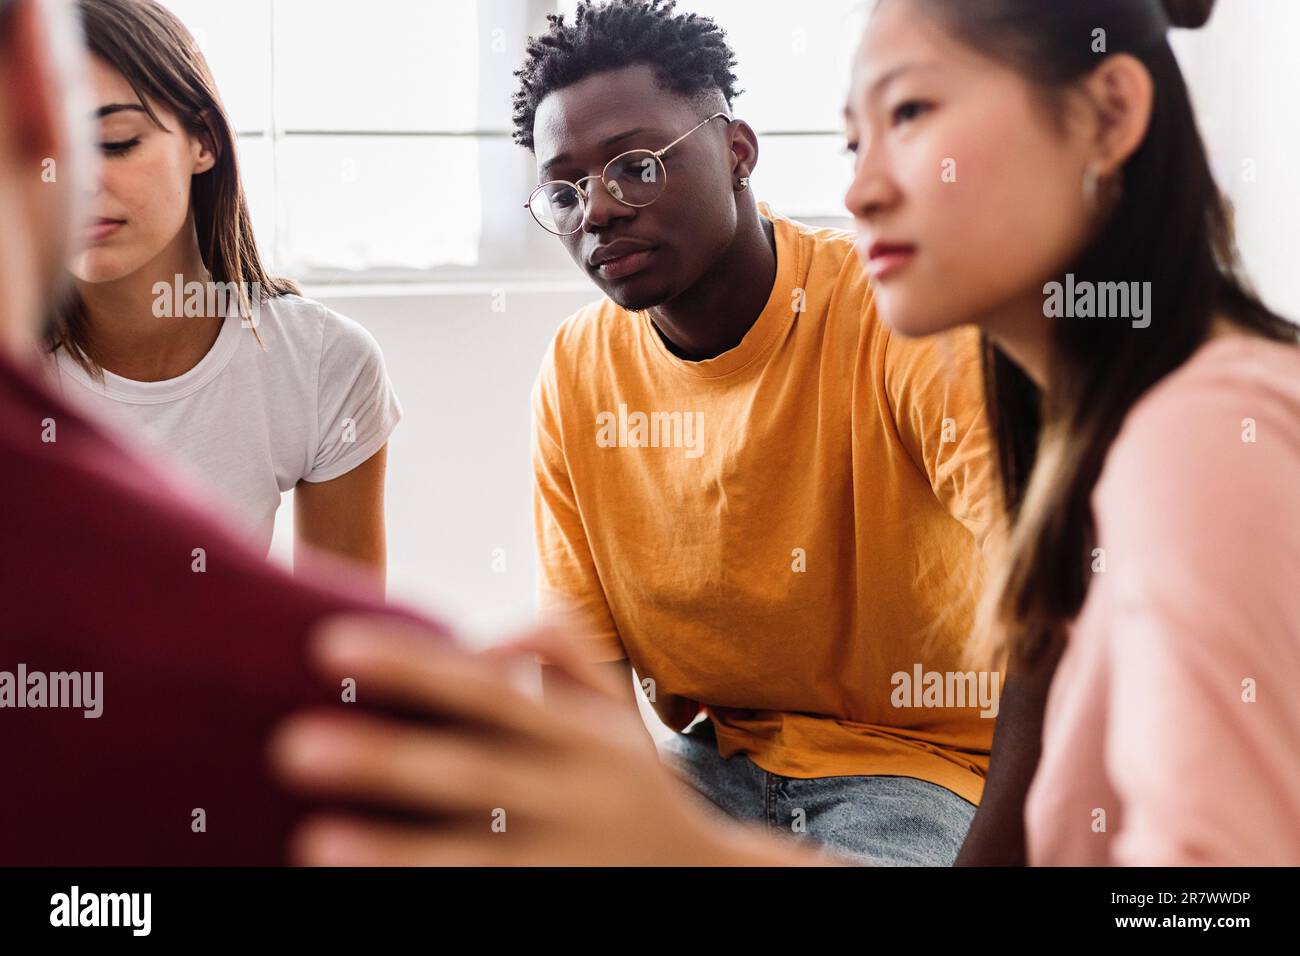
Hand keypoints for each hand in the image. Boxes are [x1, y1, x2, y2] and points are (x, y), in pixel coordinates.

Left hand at [268, 616, 815, 865]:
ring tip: (312, 843)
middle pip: (474, 774)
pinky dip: (422, 900)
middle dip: (385, 759)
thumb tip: (477, 633)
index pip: (490, 689)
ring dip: (394, 853)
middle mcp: (578, 797)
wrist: (710, 888)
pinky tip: (361, 898)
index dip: (411, 665)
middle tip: (290, 745)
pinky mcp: (551, 911)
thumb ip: (560, 646)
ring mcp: (566, 865)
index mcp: (585, 736)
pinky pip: (481, 904)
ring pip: (474, 859)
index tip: (328, 645)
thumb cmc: (635, 784)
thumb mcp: (616, 711)